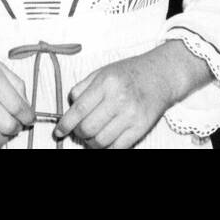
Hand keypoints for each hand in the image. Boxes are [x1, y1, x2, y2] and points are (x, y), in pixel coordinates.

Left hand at [54, 43, 211, 149]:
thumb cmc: (130, 72)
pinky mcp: (140, 128)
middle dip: (78, 133)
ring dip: (91, 142)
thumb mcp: (103, 71)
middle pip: (87, 128)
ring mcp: (131, 116)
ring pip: (100, 141)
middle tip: (78, 130)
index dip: (65, 124)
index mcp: (106, 83)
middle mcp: (118, 99)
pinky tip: (105, 140)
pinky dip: (106, 148)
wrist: (160, 75)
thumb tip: (70, 105)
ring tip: (92, 135)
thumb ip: (83, 86)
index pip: (79, 109)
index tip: (59, 131)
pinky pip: (117, 147)